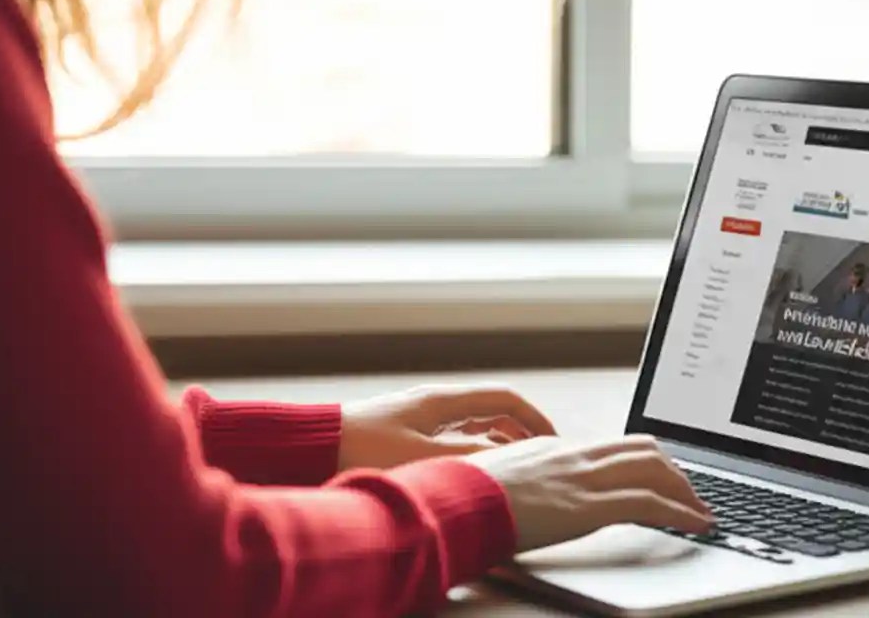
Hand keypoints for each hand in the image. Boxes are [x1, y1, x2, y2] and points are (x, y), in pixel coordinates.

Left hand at [339, 383, 556, 469]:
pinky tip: (481, 470)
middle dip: (523, 432)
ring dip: (502, 442)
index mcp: (444, 400)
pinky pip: (458, 435)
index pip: (505, 399)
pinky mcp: (410, 432)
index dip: (535, 418)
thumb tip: (508, 459)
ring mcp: (424, 416)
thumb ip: (468, 457)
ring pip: (477, 424)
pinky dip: (478, 449)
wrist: (314, 446)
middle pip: (495, 411)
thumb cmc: (362, 449)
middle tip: (544, 458)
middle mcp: (438, 403)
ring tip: (519, 467)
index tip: (555, 441)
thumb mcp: (422, 456)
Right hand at [464, 434, 713, 552]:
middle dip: (673, 470)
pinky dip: (682, 512)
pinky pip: (650, 502)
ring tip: (699, 511)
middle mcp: (572, 454)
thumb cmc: (460, 499)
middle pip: (641, 448)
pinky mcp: (588, 505)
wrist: (450, 503)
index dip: (645, 458)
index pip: (613, 444)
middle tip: (689, 492)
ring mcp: (582, 477)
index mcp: (552, 448)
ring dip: (684, 490)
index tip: (660, 474)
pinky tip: (696, 524)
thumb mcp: (494, 483)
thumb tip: (522, 500)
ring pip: (654, 469)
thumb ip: (519, 484)